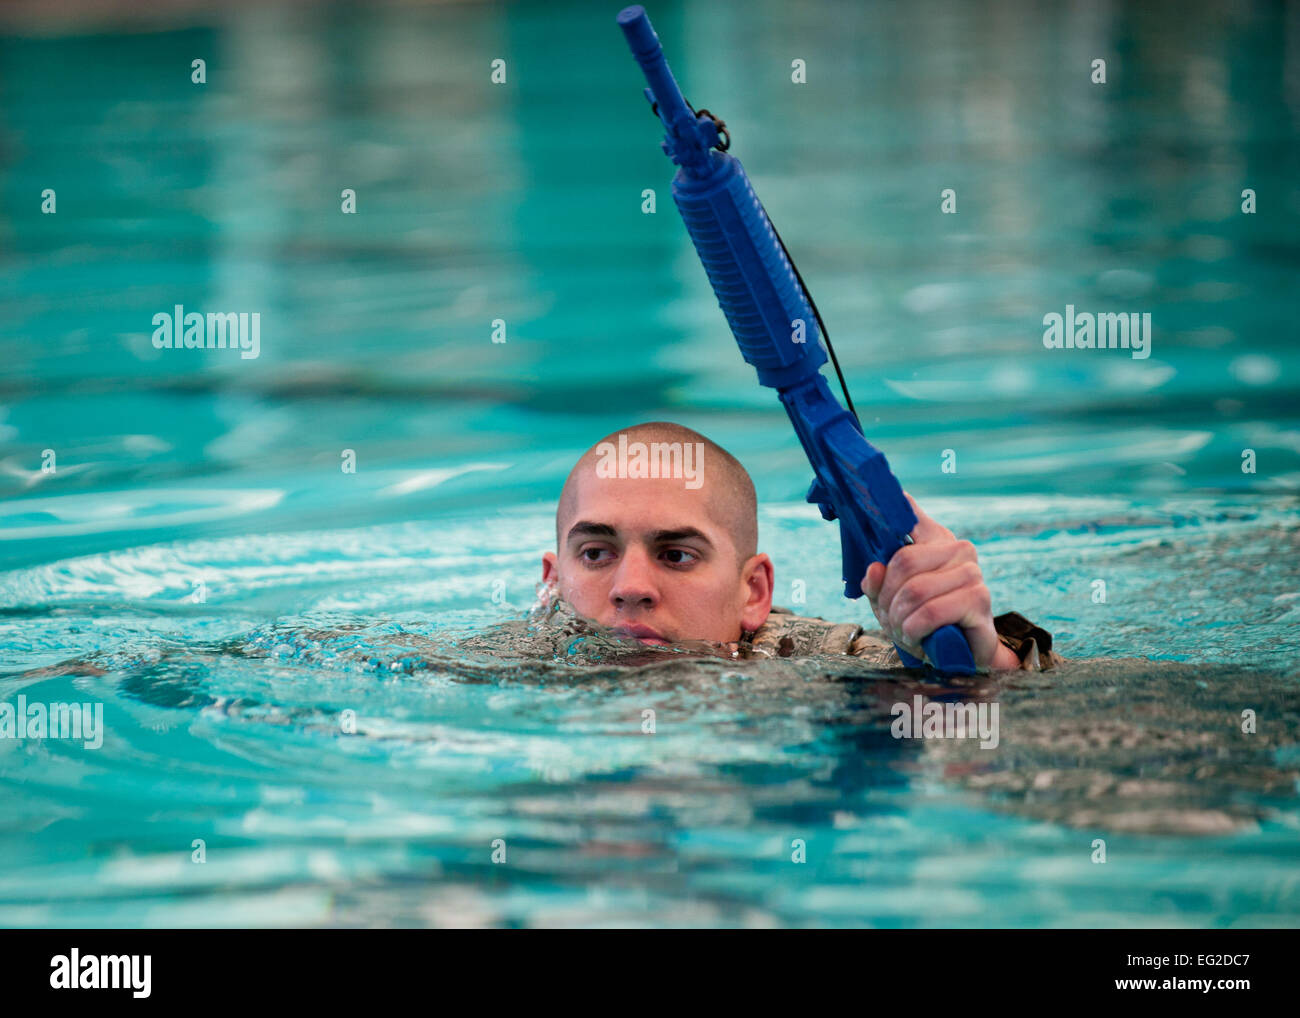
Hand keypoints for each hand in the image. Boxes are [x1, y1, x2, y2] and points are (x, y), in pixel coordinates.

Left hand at [862, 494, 1019, 669]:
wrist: (960, 654)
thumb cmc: (924, 621)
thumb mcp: (890, 602)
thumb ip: (877, 584)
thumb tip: (873, 568)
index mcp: (936, 540)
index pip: (908, 517)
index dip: (886, 517)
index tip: (866, 512)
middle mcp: (958, 549)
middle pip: (903, 562)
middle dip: (887, 598)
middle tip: (889, 618)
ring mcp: (971, 572)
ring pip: (915, 590)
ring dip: (900, 618)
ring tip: (903, 630)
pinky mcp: (978, 599)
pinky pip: (930, 611)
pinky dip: (914, 629)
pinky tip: (916, 636)